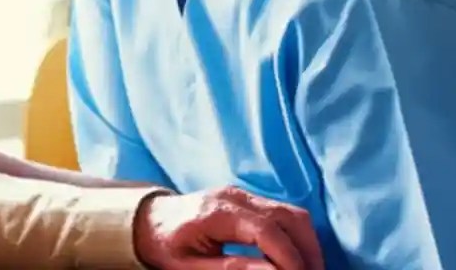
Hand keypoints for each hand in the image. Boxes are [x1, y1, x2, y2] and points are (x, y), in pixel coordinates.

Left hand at [133, 186, 323, 269]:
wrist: (147, 220)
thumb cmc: (164, 245)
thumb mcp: (190, 266)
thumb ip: (232, 269)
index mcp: (217, 212)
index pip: (267, 231)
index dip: (290, 257)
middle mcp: (233, 196)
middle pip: (288, 217)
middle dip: (307, 250)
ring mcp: (241, 194)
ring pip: (290, 211)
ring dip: (306, 242)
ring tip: (308, 269)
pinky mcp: (245, 198)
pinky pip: (281, 211)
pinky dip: (295, 234)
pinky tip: (295, 257)